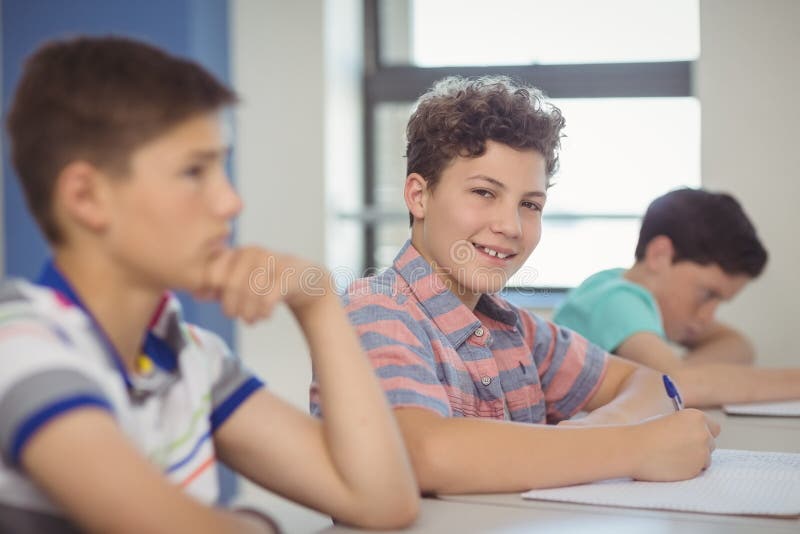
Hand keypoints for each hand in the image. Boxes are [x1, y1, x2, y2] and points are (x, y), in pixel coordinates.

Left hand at [195, 246, 331, 322]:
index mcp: (237, 252)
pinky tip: (265, 315)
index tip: (223, 304)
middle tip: (238, 317)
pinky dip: (263, 313)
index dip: (214, 294)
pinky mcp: (287, 274)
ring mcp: (271, 260)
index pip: (214, 275)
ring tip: (251, 319)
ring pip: (249, 294)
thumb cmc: (267, 281)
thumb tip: (197, 294)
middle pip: (230, 286)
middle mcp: (253, 252)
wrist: (305, 279)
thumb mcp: (241, 281)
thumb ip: (219, 287)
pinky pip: (267, 300)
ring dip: (248, 314)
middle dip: (232, 308)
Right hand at [630, 409, 719, 481]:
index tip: (692, 437)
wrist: (633, 449)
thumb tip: (695, 435)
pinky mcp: (696, 469)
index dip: (703, 432)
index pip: (713, 427)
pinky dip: (687, 470)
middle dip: (698, 447)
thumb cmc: (645, 434)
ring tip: (671, 456)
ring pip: (705, 459)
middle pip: (711, 443)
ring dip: (693, 459)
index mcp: (696, 416)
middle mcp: (703, 433)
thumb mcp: (667, 421)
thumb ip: (685, 427)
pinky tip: (670, 464)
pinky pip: (697, 470)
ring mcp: (702, 452)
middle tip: (679, 449)